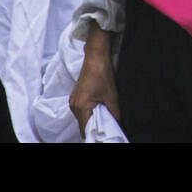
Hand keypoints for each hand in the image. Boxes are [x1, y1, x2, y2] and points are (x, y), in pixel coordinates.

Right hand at [69, 22, 119, 137]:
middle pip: (83, 124)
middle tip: (108, 126)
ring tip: (106, 117)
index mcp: (80, 107)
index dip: (95, 133)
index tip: (105, 134)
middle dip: (95, 127)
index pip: (85, 129)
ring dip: (93, 119)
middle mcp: (73, 106)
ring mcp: (73, 100)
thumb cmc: (102, 74)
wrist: (96, 57)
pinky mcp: (76, 96)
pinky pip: (82, 110)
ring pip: (83, 117)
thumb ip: (114, 113)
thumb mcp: (112, 96)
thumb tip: (118, 124)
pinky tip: (101, 109)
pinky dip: (90, 112)